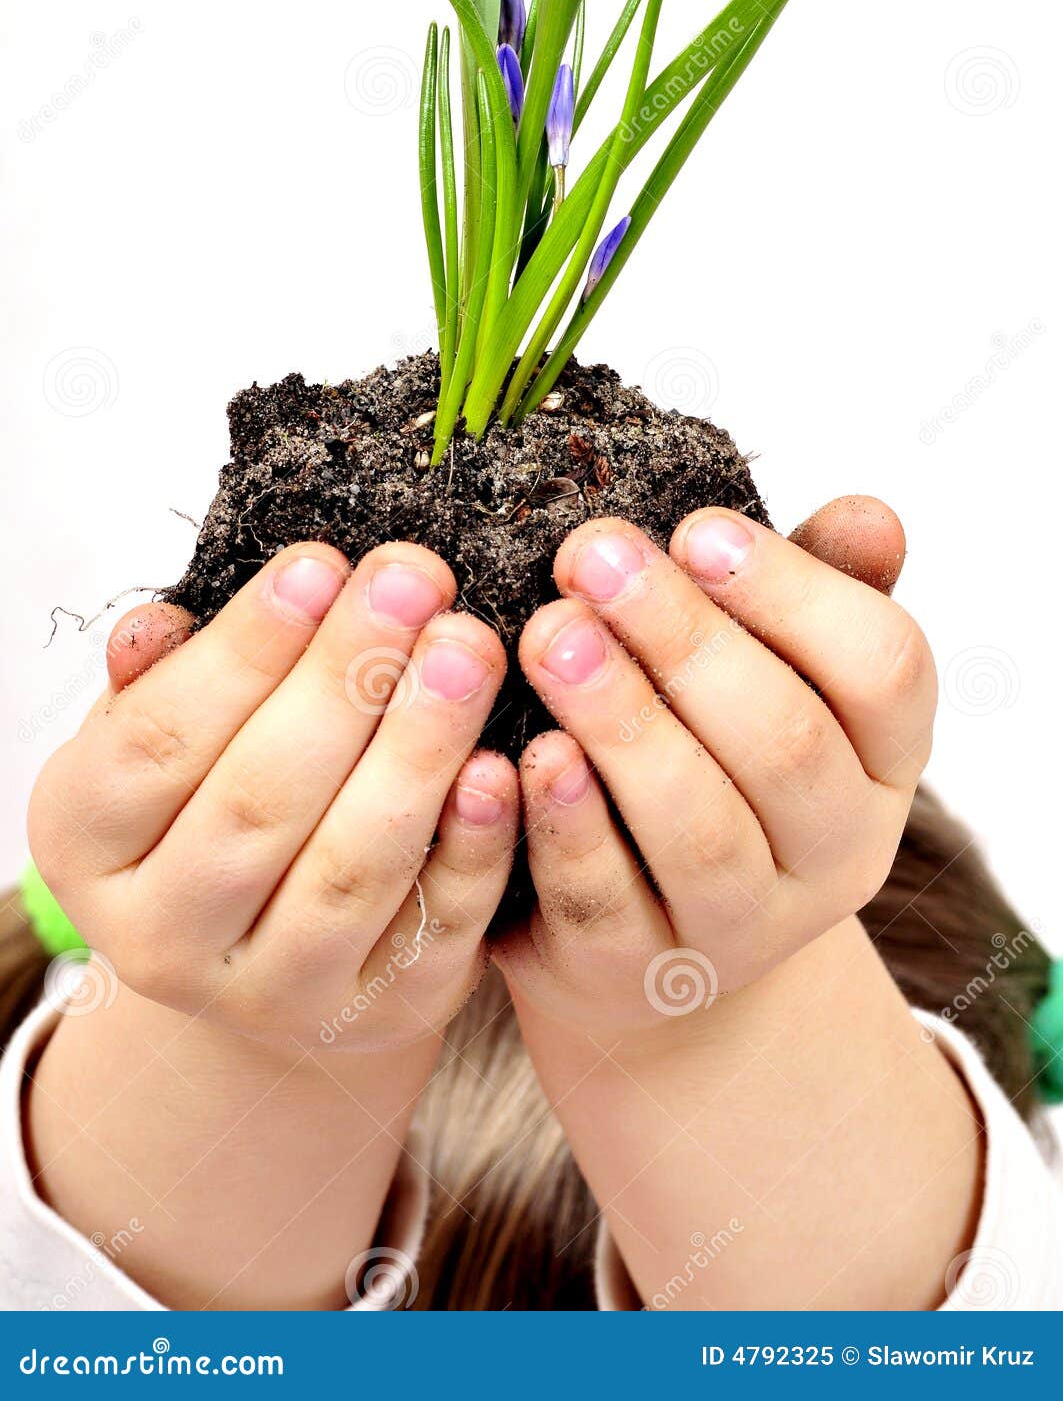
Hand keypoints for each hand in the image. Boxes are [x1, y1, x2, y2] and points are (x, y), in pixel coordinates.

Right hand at [30, 541, 516, 1053]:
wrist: (269, 947)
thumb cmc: (215, 798)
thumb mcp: (161, 738)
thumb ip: (163, 681)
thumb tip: (164, 623)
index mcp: (87, 844)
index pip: (158, 742)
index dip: (241, 652)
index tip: (319, 565)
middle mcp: (163, 936)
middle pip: (258, 802)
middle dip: (344, 682)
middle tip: (413, 581)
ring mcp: (274, 992)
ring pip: (351, 867)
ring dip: (417, 749)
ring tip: (466, 648)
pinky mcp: (381, 1016)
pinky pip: (435, 928)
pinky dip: (474, 847)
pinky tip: (504, 768)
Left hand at [496, 497, 935, 1037]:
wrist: (652, 932)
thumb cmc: (712, 755)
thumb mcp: (774, 673)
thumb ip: (813, 591)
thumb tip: (866, 513)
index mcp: (884, 759)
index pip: (887, 668)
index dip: (795, 591)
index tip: (695, 527)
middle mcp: (835, 851)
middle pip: (786, 742)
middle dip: (684, 638)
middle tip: (590, 555)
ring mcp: (739, 926)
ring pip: (699, 827)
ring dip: (622, 722)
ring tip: (551, 637)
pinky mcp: (634, 968)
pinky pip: (604, 900)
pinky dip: (567, 825)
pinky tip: (526, 755)